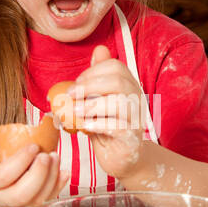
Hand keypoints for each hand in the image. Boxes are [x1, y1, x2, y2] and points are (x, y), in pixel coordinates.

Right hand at [0, 132, 67, 206]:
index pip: (3, 176)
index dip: (21, 161)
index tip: (33, 146)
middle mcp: (0, 197)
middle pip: (20, 195)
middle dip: (38, 174)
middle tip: (46, 155)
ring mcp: (16, 203)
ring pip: (35, 200)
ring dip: (50, 179)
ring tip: (54, 157)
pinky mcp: (30, 203)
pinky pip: (45, 200)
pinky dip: (58, 186)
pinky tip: (63, 172)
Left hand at [69, 45, 146, 177]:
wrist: (120, 157)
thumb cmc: (107, 126)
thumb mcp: (99, 99)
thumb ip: (99, 77)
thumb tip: (99, 49)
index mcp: (129, 86)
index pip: (115, 67)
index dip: (92, 72)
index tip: (76, 84)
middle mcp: (136, 99)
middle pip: (118, 81)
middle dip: (90, 85)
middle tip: (71, 95)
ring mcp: (135, 118)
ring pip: (120, 103)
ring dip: (93, 105)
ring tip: (77, 112)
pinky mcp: (130, 137)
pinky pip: (116, 126)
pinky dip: (97, 124)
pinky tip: (85, 127)